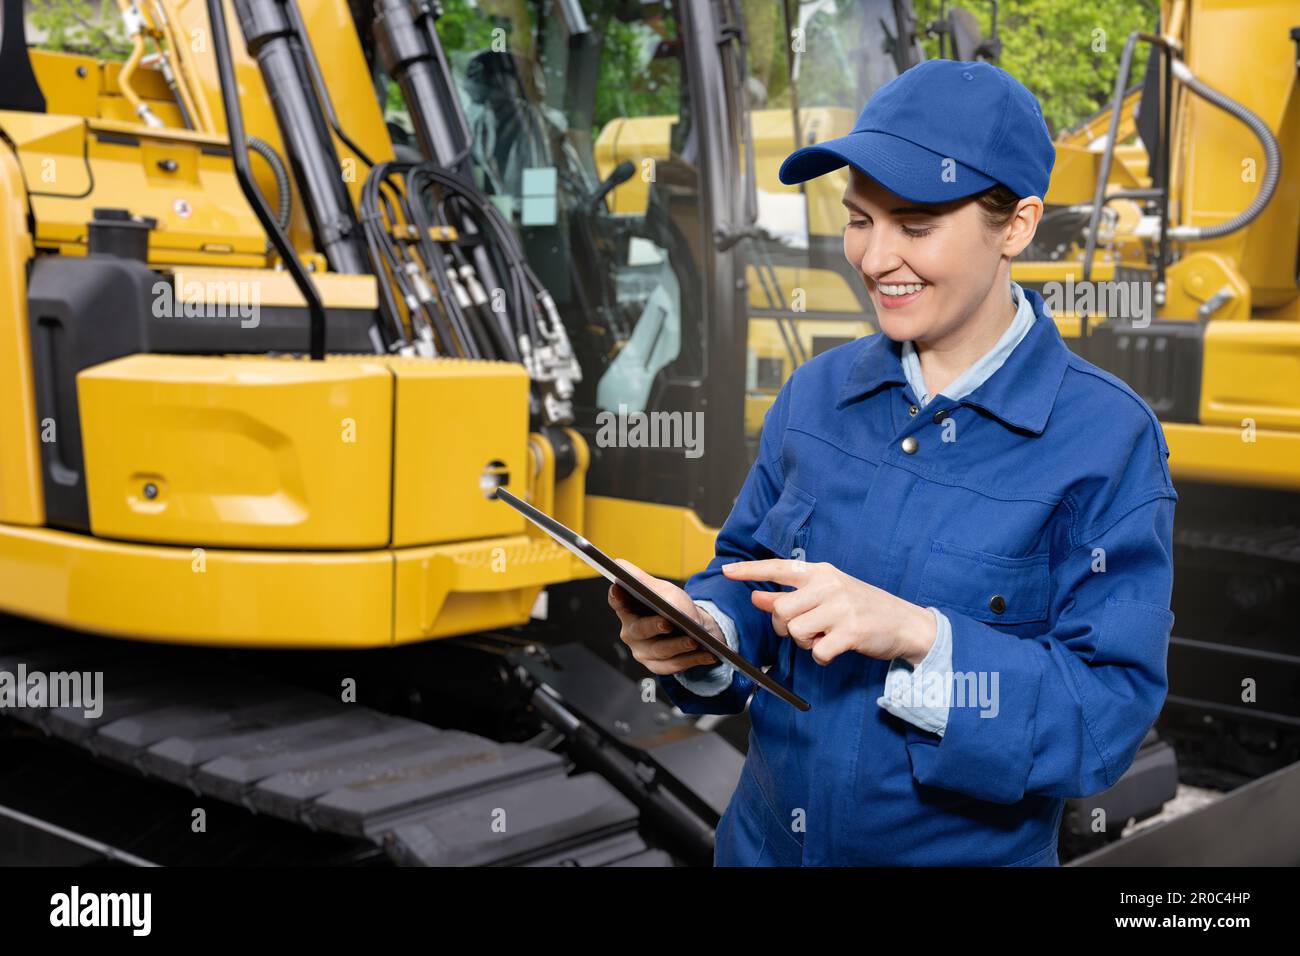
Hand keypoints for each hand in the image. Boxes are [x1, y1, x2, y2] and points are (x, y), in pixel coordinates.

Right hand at [608, 559, 722, 675]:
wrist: (692, 628)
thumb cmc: (673, 606)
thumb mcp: (661, 589)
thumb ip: (641, 580)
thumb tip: (619, 564)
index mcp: (628, 611)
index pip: (617, 603)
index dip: (616, 597)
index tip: (618, 588)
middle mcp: (631, 633)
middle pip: (640, 630)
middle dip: (654, 627)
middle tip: (668, 623)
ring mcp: (643, 652)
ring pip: (660, 650)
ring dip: (679, 646)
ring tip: (695, 641)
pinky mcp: (658, 666)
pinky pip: (674, 665)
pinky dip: (692, 659)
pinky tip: (707, 654)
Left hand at [722, 559, 935, 666]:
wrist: (905, 622)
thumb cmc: (861, 608)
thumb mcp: (827, 594)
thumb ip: (793, 595)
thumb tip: (757, 597)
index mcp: (822, 572)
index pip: (779, 568)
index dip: (751, 571)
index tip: (728, 572)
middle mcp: (829, 585)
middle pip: (781, 610)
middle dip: (784, 627)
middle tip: (805, 629)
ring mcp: (841, 608)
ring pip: (795, 632)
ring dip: (805, 643)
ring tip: (824, 637)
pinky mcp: (851, 632)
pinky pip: (818, 652)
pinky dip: (822, 657)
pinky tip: (835, 649)